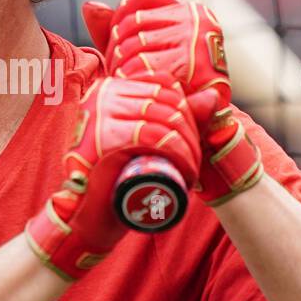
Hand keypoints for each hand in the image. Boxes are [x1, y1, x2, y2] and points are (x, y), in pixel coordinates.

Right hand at [25, 72, 217, 281]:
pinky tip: (186, 171)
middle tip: (195, 162)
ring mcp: (101, 115)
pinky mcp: (104, 139)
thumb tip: (213, 97)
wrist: (87, 216)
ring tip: (192, 172)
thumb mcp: (149, 141)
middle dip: (192, 132)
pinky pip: (155, 138)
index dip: (187, 109)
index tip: (191, 140)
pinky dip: (179, 154)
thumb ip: (179, 115)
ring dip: (190, 148)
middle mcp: (102, 95)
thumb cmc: (118, 179)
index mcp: (108, 88)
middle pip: (167, 101)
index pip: (163, 84)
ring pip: (165, 120)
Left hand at [83, 0, 263, 207]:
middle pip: (132, 23)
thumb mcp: (143, 55)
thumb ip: (116, 29)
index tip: (114, 38)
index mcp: (192, 12)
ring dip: (120, 65)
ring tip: (126, 82)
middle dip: (116, 47)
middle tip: (117, 69)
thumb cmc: (171, 89)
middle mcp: (197, 21)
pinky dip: (130, 80)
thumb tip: (89, 6)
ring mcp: (194, 41)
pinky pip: (140, 67)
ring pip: (133, 45)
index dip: (120, 15)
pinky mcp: (189, 65)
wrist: (206, 128)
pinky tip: (133, 91)